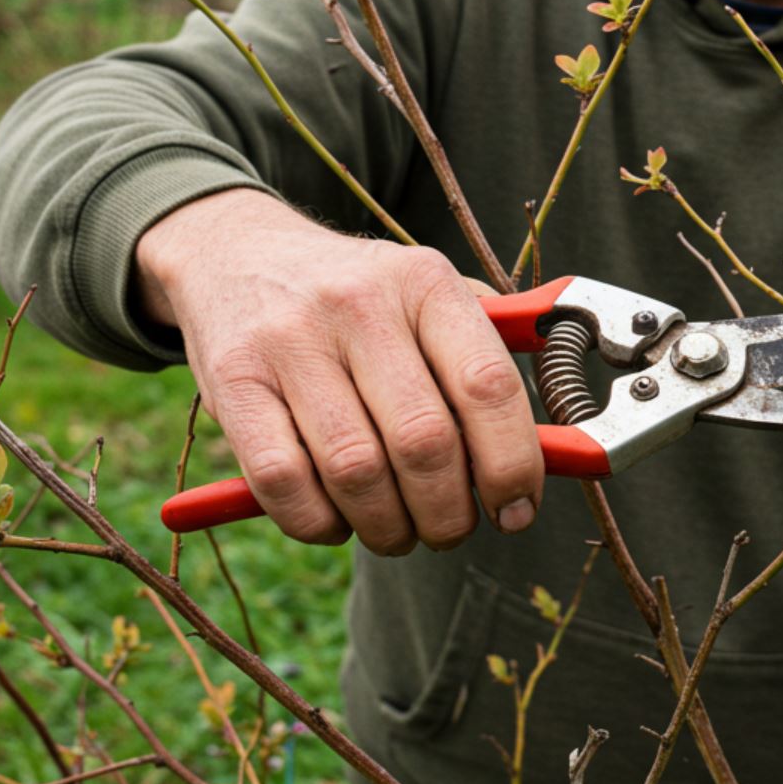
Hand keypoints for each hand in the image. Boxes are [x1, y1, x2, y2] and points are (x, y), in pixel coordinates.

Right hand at [135, 189, 543, 553]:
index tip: (517, 509)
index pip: (487, 386)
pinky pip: (284, 484)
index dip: (512, 464)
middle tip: (451, 531)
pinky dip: (319, 524)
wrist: (234, 252)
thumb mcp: (428, 299)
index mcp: (426, 284)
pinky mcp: (229, 382)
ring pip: (356, 473)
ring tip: (398, 530)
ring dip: (388, 528)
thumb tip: (552, 453)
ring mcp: (289, 342)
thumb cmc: (358, 300)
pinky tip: (337, 519)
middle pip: (424, 442)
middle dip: (449, 514)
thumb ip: (485, 364)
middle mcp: (359, 305)